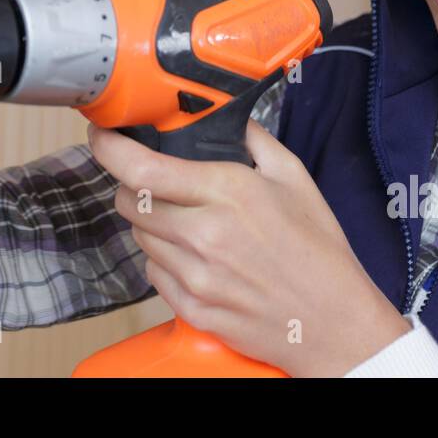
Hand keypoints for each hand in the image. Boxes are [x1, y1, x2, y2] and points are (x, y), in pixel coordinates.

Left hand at [88, 118, 411, 376]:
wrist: (335, 322)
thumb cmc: (319, 251)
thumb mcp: (294, 178)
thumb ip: (253, 138)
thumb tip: (223, 114)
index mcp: (228, 193)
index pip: (142, 170)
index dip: (110, 149)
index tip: (102, 137)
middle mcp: (205, 234)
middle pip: (129, 202)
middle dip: (131, 186)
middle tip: (153, 182)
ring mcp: (196, 276)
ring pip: (140, 237)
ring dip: (150, 224)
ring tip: (188, 223)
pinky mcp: (192, 309)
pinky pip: (153, 274)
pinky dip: (164, 260)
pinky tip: (196, 256)